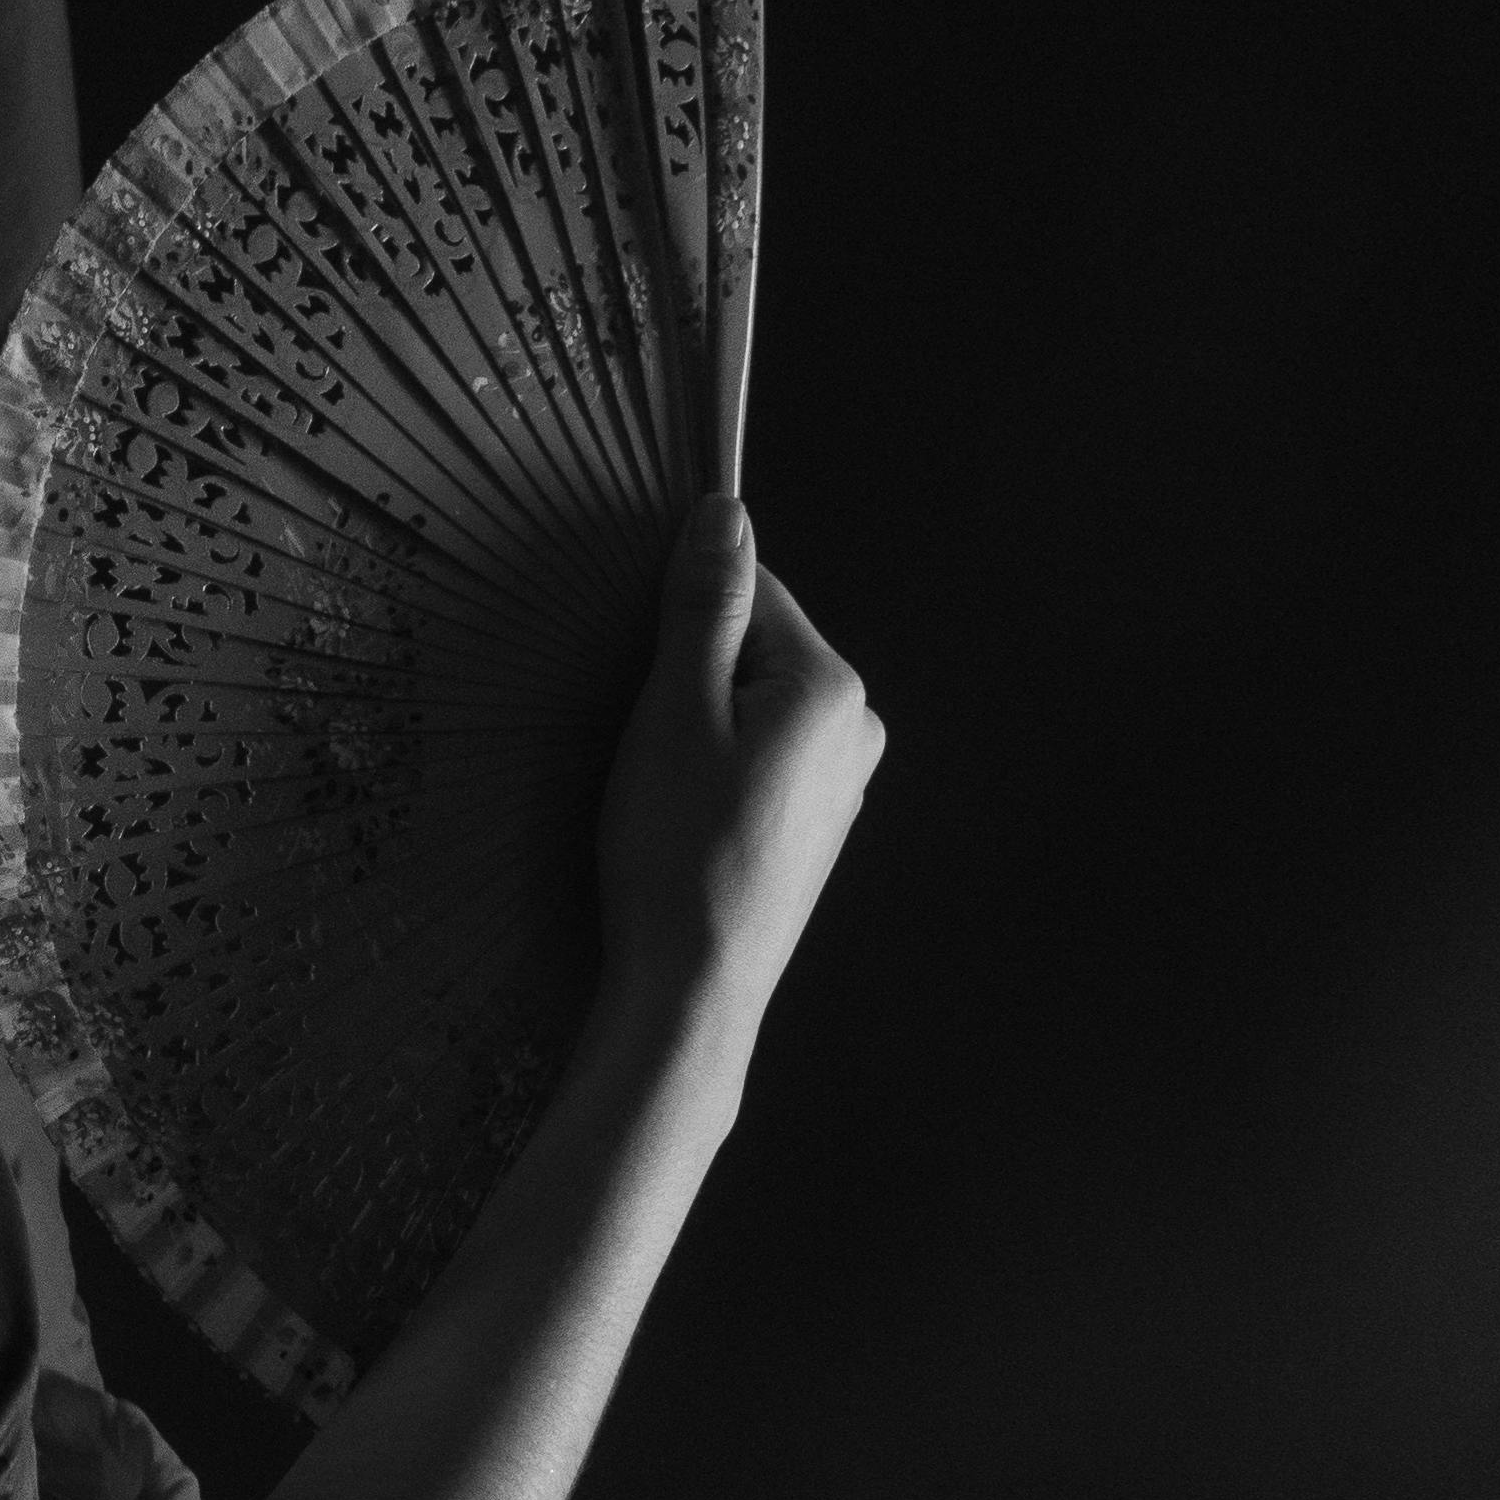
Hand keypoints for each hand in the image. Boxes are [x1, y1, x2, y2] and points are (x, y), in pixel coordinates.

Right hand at [594, 499, 885, 1062]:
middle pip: (757, 647)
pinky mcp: (819, 823)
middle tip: (649, 741)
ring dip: (704, 724)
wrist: (695, 986)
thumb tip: (724, 513)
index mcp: (830, 687)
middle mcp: (857, 727)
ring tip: (666, 788)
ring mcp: (844, 780)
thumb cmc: (677, 853)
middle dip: (694, 674)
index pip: (752, 590)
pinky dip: (720, 768)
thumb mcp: (674, 714)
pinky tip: (688, 818)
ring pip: (756, 705)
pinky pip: (764, 757)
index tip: (642, 674)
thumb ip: (703, 608)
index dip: (681, 619)